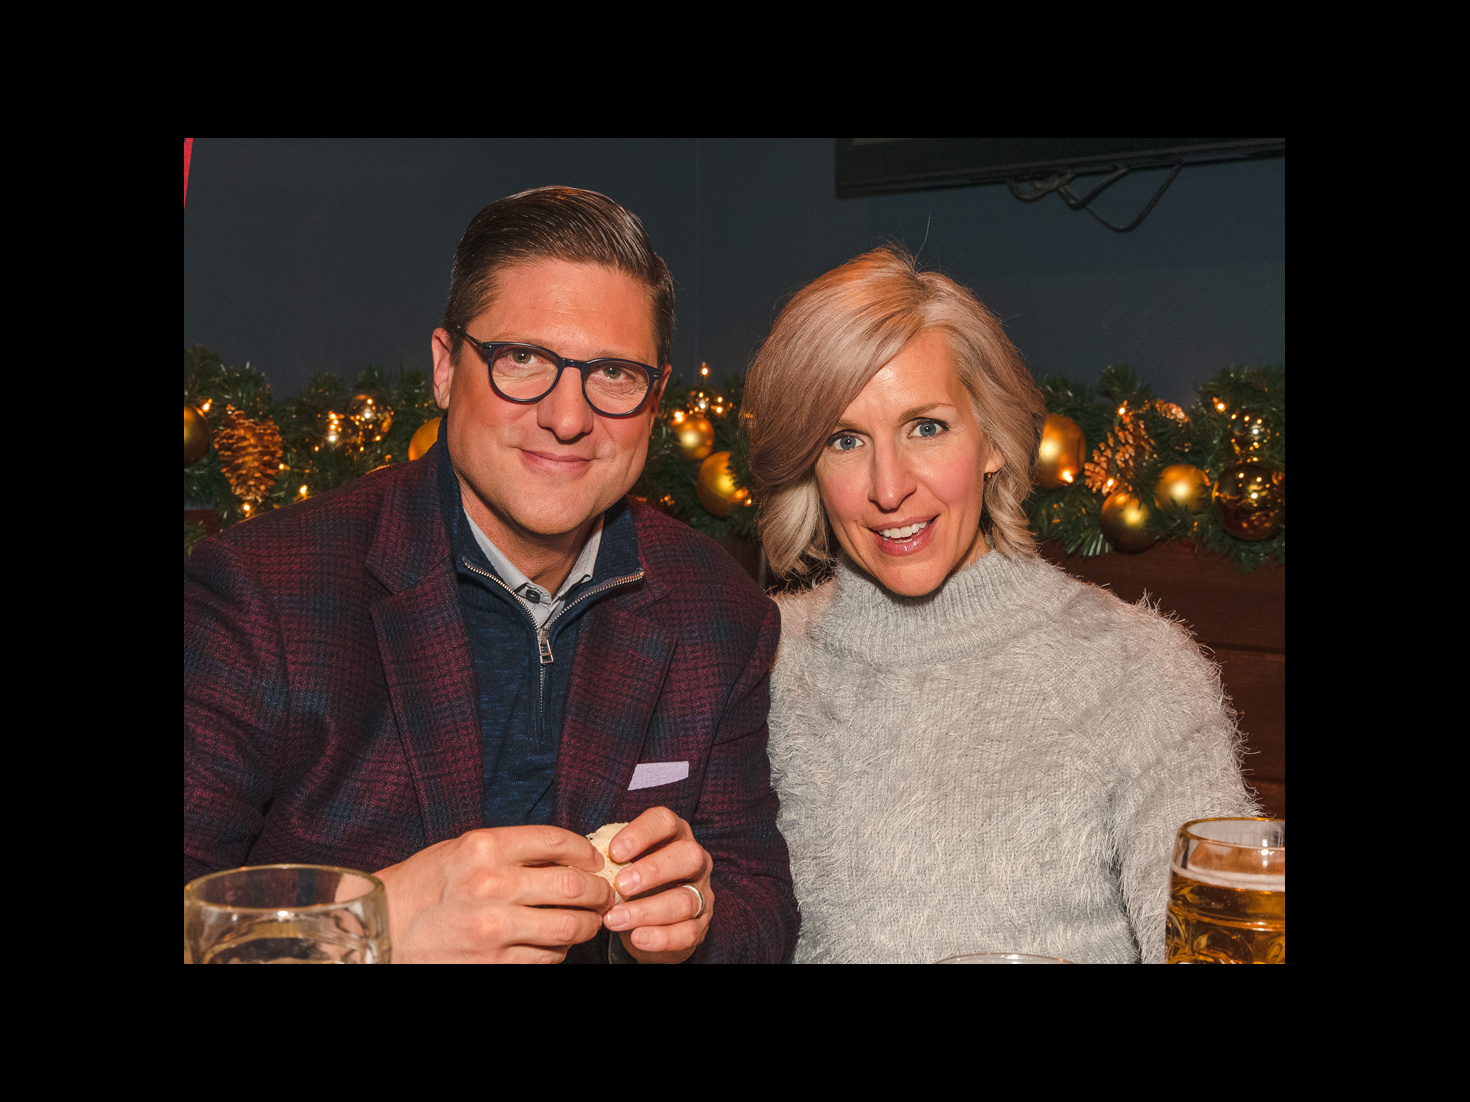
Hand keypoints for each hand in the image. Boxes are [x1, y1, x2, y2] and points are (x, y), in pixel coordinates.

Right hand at [375, 824, 613, 962]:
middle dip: (599, 891)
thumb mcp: (463, 851)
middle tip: (605, 893)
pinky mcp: (493, 964)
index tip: (594, 860)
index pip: (557, 842)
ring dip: (587, 924)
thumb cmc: (424, 886)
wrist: (382, 930)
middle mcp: (490, 886)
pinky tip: (556, 942)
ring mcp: (493, 929)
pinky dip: (560, 950)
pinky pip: (546, 957)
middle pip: (573, 888)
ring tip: (589, 919)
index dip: (586, 852)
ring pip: (567, 928)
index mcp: (483, 848)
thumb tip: (567, 858)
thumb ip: (512, 851)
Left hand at [600, 807, 712, 963]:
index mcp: (675, 834)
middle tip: (620, 886)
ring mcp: (702, 892)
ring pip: (686, 900)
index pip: (665, 822)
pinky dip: (661, 937)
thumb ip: (613, 858)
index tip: (614, 851)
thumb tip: (585, 863)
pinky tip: (636, 937)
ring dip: (648, 911)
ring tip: (614, 919)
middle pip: (688, 856)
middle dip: (653, 871)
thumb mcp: (626, 862)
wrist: (652, 917)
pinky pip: (688, 932)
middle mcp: (695, 859)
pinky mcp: (701, 924)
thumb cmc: (634, 879)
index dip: (641, 834)